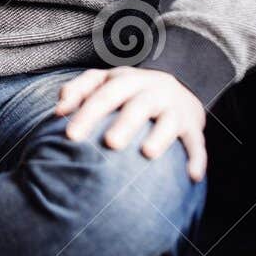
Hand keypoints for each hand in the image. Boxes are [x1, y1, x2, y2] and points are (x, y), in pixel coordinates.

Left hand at [54, 67, 207, 180]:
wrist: (175, 91)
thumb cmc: (127, 92)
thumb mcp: (104, 83)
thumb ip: (78, 91)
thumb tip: (58, 110)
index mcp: (125, 79)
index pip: (103, 92)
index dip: (86, 112)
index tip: (69, 135)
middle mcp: (152, 89)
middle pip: (137, 104)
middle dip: (123, 123)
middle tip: (109, 144)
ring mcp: (174, 107)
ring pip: (169, 120)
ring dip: (160, 136)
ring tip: (148, 153)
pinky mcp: (192, 126)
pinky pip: (197, 142)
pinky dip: (197, 158)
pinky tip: (192, 176)